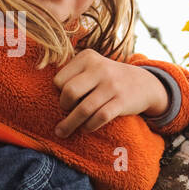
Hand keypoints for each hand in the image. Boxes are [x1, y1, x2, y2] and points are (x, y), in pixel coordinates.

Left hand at [52, 52, 167, 136]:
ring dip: (70, 124)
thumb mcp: (93, 66)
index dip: (58, 92)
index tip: (65, 98)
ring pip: (84, 109)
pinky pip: (100, 117)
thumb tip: (45, 94)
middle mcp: (100, 68)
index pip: (60, 79)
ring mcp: (112, 85)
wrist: (143, 83)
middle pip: (69, 92)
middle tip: (65, 111)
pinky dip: (89, 126)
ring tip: (62, 132)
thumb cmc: (108, 78)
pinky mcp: (122, 101)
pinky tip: (85, 128)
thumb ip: (73, 74)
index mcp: (88, 58)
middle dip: (63, 106)